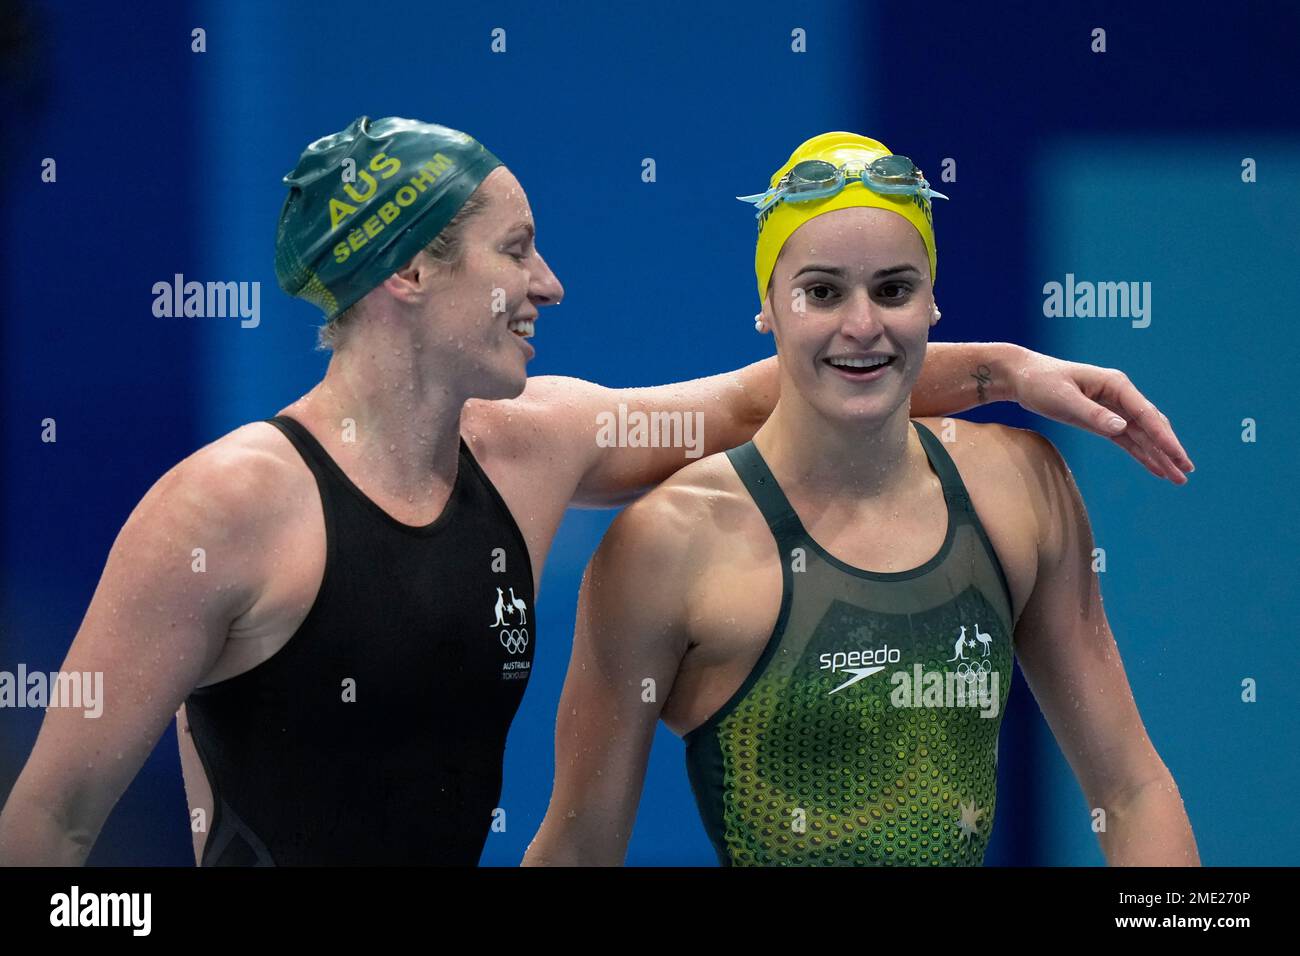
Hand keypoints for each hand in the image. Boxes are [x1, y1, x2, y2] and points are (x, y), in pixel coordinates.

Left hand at [1008, 349, 1192, 483]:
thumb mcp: (1064, 399)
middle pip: (1151, 425)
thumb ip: (1092, 415)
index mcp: (1115, 385)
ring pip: (1142, 435)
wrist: (1021, 376)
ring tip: (1178, 477)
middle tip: (1187, 471)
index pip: (1146, 414)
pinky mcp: (1101, 419)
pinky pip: (1126, 439)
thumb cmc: (1040, 382)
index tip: (1178, 456)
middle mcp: (1119, 395)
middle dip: (1169, 448)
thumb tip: (1121, 428)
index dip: (1164, 438)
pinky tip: (1155, 468)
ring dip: (1159, 455)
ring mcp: (1112, 408)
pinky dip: (1141, 454)